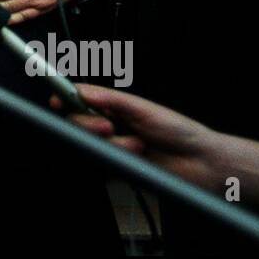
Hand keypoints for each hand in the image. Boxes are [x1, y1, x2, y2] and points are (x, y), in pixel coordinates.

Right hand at [53, 84, 225, 189]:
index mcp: (115, 106)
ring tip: (138, 144)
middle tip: (109, 126)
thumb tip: (83, 91)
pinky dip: (117, 158)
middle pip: (78, 122)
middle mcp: (111, 125)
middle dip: (89, 124)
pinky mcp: (117, 167)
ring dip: (114, 144)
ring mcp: (113, 147)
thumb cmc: (180, 131)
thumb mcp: (144, 109)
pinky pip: (102, 163)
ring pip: (91, 144)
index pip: (81, 99)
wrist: (200, 163)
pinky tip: (137, 156)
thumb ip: (111, 99)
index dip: (65, 98)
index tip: (58, 100)